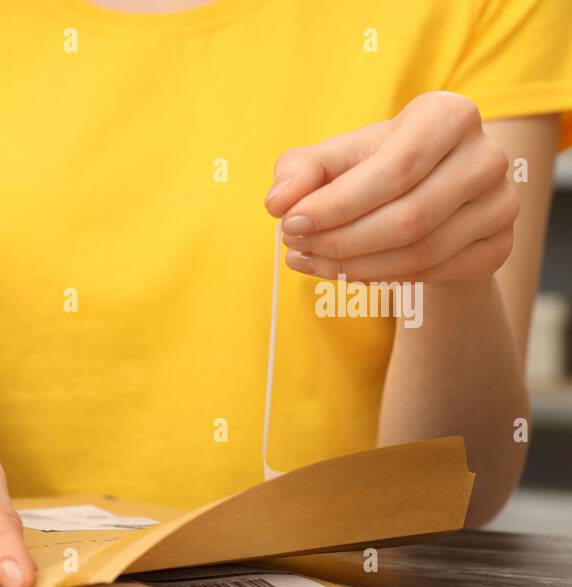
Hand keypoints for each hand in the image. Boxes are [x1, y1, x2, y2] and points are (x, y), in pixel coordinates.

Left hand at [265, 92, 518, 282]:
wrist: (426, 203)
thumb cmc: (373, 171)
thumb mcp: (333, 160)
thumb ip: (300, 171)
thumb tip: (278, 202)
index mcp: (450, 115)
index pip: (394, 168)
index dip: (337, 204)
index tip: (288, 223)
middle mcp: (486, 156)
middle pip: (408, 217)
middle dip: (340, 240)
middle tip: (294, 246)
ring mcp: (501, 204)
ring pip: (419, 252)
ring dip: (352, 265)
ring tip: (310, 259)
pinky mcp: (499, 246)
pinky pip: (432, 274)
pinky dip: (378, 279)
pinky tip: (343, 272)